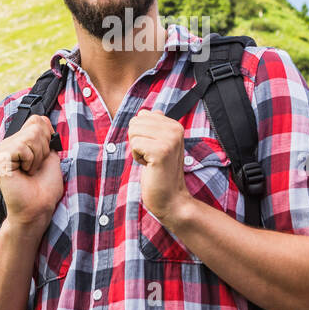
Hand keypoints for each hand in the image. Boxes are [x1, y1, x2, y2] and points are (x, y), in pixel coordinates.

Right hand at [0, 115, 62, 228]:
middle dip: (44, 148)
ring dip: (38, 156)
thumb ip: (44, 137)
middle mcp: (8, 143)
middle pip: (36, 125)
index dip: (48, 136)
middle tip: (36, 166)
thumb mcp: (49, 156)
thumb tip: (42, 119)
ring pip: (32, 135)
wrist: (38, 208)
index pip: (37, 119)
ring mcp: (2, 150)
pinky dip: (31, 161)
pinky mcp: (0, 159)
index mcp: (18, 142)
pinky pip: (24, 147)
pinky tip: (24, 173)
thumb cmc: (44, 187)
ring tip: (30, 171)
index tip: (45, 156)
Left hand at [128, 109, 192, 225]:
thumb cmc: (160, 172)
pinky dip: (136, 157)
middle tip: (151, 156)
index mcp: (175, 125)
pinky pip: (134, 144)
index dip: (141, 134)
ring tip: (150, 161)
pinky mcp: (161, 151)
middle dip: (136, 141)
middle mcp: (175, 129)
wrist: (171, 198)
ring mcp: (169, 140)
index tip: (153, 149)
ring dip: (136, 149)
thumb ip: (155, 127)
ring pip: (133, 131)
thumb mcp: (160, 144)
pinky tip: (149, 166)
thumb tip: (145, 111)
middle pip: (135, 122)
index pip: (142, 115)